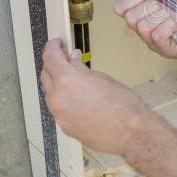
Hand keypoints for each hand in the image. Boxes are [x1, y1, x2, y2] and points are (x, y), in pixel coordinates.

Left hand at [40, 38, 155, 156]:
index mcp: (67, 80)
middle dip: (54, 64)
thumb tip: (74, 63)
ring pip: (50, 93)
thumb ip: (82, 69)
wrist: (131, 132)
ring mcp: (59, 115)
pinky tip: (79, 98)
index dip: (52, 47)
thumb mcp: (103, 78)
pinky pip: (58, 108)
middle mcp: (58, 98)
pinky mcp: (64, 127)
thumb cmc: (123, 107)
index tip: (56, 44)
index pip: (50, 57)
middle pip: (45, 75)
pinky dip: (64, 100)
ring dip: (58, 83)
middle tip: (66, 59)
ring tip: (75, 80)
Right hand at [114, 0, 176, 62]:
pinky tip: (176, 27)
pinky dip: (167, 27)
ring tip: (172, 18)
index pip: (121, 7)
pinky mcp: (166, 49)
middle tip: (164, 8)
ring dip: (159, 16)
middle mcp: (148, 27)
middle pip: (129, 17)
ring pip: (141, 26)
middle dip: (148, 7)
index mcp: (147, 12)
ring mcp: (155, 40)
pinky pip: (156, 36)